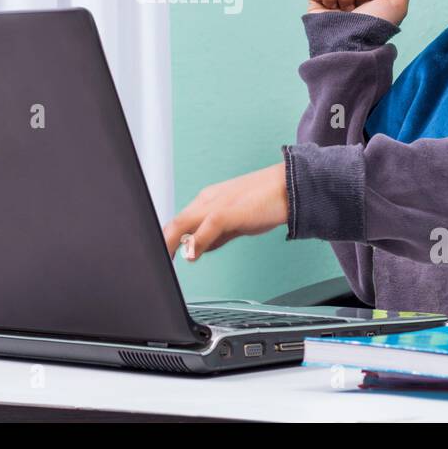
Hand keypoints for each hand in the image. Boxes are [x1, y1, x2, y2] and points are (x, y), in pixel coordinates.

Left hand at [161, 162, 287, 260]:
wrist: (291, 186)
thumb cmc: (267, 202)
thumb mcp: (236, 223)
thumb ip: (218, 236)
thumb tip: (201, 249)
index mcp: (208, 201)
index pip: (179, 222)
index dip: (166, 240)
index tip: (162, 256)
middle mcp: (208, 200)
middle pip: (175, 222)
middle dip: (162, 242)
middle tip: (156, 262)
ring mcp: (218, 203)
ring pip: (184, 221)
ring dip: (171, 242)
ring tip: (164, 259)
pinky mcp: (231, 210)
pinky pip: (209, 225)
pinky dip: (198, 240)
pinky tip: (191, 254)